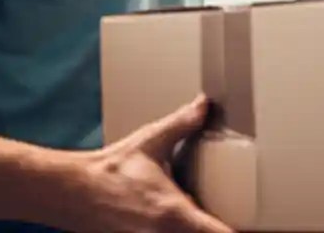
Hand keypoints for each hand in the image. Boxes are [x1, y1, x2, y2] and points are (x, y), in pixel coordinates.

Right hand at [73, 94, 234, 232]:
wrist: (69, 191)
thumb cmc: (110, 169)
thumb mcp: (150, 143)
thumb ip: (183, 124)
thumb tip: (205, 104)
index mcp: (174, 213)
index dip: (238, 232)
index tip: (253, 224)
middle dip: (219, 230)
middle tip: (233, 217)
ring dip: (197, 232)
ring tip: (205, 217)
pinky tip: (180, 223)